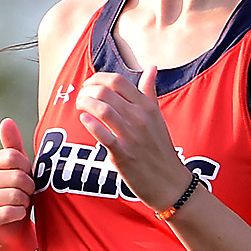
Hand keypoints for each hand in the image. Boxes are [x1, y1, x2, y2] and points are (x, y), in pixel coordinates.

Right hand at [0, 118, 34, 248]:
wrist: (14, 226)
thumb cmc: (19, 192)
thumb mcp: (20, 167)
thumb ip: (14, 145)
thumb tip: (6, 121)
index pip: (14, 157)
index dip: (28, 168)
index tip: (27, 176)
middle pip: (17, 177)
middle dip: (29, 187)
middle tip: (26, 193)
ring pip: (15, 195)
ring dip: (25, 202)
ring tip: (20, 204)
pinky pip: (10, 212)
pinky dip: (20, 214)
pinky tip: (16, 215)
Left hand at [75, 67, 189, 210]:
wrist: (170, 182)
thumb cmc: (161, 149)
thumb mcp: (157, 117)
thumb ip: (149, 92)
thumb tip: (151, 68)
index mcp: (147, 106)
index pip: (118, 81)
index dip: (98, 78)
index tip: (89, 84)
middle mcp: (140, 118)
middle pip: (106, 92)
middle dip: (87, 90)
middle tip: (81, 97)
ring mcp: (132, 136)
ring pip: (103, 109)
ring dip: (86, 104)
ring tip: (80, 106)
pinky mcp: (124, 155)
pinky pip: (104, 136)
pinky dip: (91, 125)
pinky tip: (84, 120)